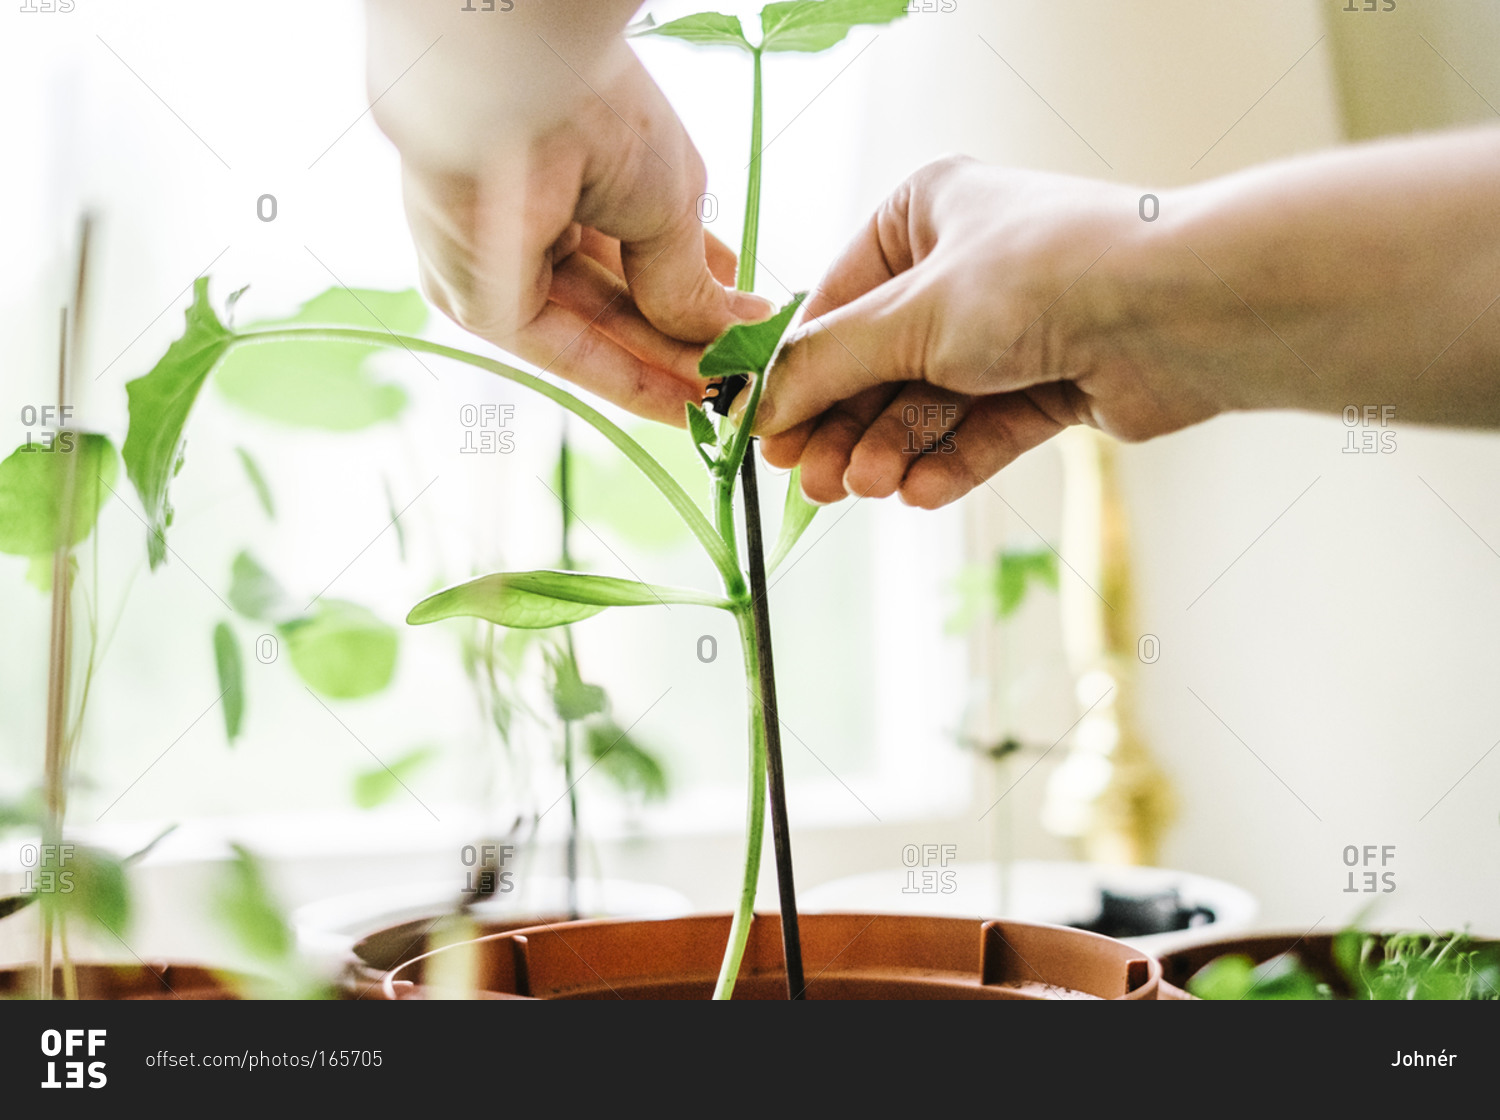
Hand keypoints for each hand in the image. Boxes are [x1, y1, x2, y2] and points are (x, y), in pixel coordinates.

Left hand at [377, 34, 770, 424]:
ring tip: (731, 394)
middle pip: (619, 296)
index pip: (638, 242)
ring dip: (666, 367)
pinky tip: (684, 403)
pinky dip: (628, 380)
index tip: (745, 324)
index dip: (695, 288)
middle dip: (685, 339)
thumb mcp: (668, 202)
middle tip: (746, 372)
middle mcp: (529, 215)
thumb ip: (689, 281)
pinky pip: (565, 352)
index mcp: (572, 169)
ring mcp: (500, 262)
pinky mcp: (481, 302)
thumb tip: (728, 337)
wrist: (518, 89)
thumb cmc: (593, 113)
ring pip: (597, 329)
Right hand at [756, 157, 1219, 506]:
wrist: (1179, 311)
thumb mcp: (911, 315)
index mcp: (922, 215)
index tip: (761, 433)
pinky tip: (918, 492)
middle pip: (879, 362)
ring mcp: (1010, 326)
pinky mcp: (1050, 382)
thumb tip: (757, 404)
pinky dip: (948, 461)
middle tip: (812, 484)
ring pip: (928, 403)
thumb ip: (828, 363)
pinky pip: (981, 428)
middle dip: (846, 425)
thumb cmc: (1040, 277)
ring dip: (892, 449)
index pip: (837, 303)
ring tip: (869, 488)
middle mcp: (964, 266)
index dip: (797, 373)